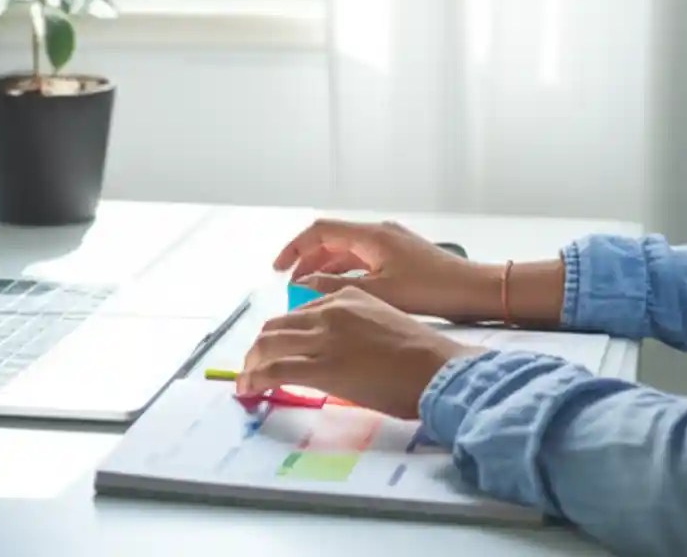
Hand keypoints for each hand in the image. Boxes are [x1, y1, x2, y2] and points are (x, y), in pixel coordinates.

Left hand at [238, 287, 484, 418]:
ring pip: (268, 346)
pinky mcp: (322, 366)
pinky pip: (275, 370)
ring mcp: (325, 338)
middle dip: (258, 349)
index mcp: (346, 297)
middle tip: (253, 367)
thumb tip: (336, 352)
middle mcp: (330, 311)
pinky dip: (256, 379)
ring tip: (247, 381)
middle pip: (276, 326)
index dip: (280, 334)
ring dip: (251, 365)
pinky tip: (250, 390)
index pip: (297, 312)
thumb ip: (353, 330)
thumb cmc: (422, 356)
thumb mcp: (383, 324)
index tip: (274, 350)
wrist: (439, 369)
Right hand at [273, 218, 501, 321]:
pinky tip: (338, 292)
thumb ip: (336, 287)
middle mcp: (379, 233)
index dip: (294, 247)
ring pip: (346, 251)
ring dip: (325, 267)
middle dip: (307, 259)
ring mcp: (390, 243)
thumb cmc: (430, 290)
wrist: (474, 290)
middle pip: (331, 239)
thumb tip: (304, 284)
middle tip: (289, 284)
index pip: (320, 230)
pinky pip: (362, 259)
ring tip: (308, 291)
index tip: (278, 269)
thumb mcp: (378, 292)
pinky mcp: (400, 256)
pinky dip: (345, 272)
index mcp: (371, 235)